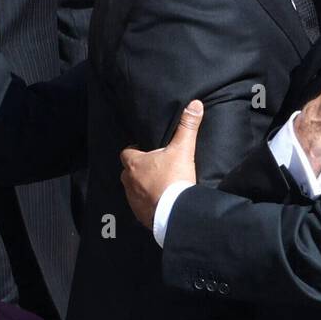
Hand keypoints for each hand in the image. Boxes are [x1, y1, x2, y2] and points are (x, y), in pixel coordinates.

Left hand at [120, 100, 204, 229]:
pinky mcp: (140, 215)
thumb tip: (195, 104)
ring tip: (158, 185)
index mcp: (135, 164)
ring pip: (132, 189)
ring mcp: (132, 200)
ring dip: (142, 187)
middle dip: (137, 169)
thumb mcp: (183, 149)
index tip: (144, 150)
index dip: (134, 151)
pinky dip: (147, 204)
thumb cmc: (175, 179)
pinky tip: (160, 203)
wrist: (175, 213)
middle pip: (128, 172)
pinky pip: (140, 207)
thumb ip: (188, 126)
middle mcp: (129, 182)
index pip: (126, 153)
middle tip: (154, 167)